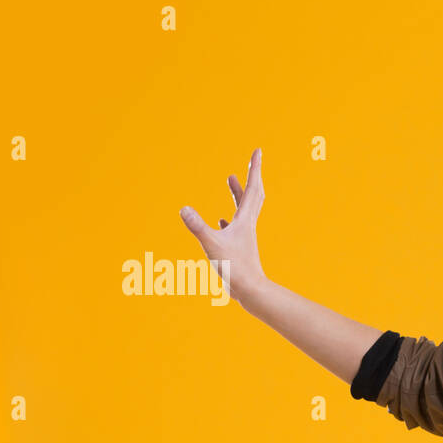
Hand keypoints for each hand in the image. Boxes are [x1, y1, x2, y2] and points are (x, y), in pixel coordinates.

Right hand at [179, 148, 266, 303]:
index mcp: (244, 221)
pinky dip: (230, 219)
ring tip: (231, 180)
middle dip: (250, 176)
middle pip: (252, 195)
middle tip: (250, 161)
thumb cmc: (234, 269)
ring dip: (239, 193)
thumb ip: (197, 227)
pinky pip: (235, 228)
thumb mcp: (212, 245)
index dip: (254, 169)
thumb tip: (183, 209)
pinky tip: (222, 221)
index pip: (252, 188)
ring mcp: (245, 237)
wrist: (250, 292)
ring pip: (244, 210)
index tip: (258, 150)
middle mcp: (247, 226)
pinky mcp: (240, 249)